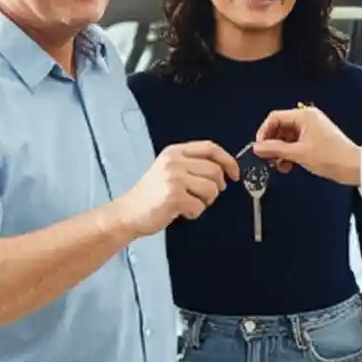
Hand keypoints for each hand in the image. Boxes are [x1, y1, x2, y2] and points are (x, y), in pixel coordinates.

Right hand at [115, 141, 239, 237]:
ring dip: (205, 202)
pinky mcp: (174, 196)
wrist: (127, 213)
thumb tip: (223, 170)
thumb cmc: (150, 195)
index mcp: (174, 152)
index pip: (210, 148)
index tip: (234, 174)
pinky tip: (180, 212)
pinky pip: (200, 206)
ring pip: (211, 189)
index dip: (228, 160)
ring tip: (188, 204)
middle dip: (215, 188)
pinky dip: (194, 213)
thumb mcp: (168, 169)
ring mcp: (174, 178)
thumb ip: (192, 164)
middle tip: (202, 197)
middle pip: (215, 171)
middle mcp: (174, 161)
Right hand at [252, 106, 360, 185]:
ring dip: (280, 151)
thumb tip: (257, 147)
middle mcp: (307, 119)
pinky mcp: (315, 139)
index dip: (264, 132)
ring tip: (279, 165)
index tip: (259, 147)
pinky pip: (295, 143)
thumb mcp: (299, 153)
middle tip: (268, 158)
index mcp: (304, 116)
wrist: (355, 167)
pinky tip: (289, 165)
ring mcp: (311, 129)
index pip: (274, 117)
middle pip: (280, 127)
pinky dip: (289, 153)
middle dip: (272, 143)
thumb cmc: (331, 157)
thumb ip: (275, 149)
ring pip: (287, 137)